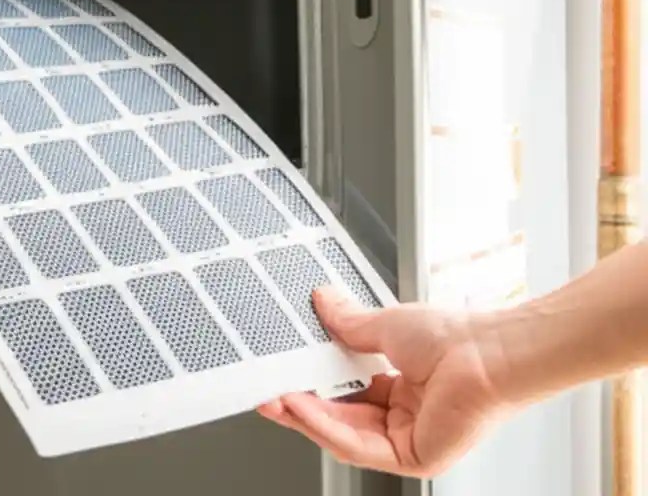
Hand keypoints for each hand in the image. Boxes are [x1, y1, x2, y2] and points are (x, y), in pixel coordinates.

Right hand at [256, 287, 508, 477]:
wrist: (491, 352)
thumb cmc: (460, 339)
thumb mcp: (387, 325)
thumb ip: (349, 323)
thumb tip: (324, 302)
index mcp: (403, 389)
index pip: (346, 396)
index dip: (312, 388)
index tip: (285, 376)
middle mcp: (406, 418)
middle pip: (340, 420)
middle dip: (300, 408)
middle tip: (269, 393)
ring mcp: (409, 439)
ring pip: (344, 436)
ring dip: (307, 418)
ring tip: (278, 399)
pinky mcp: (414, 457)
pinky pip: (359, 447)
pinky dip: (327, 427)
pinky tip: (304, 408)